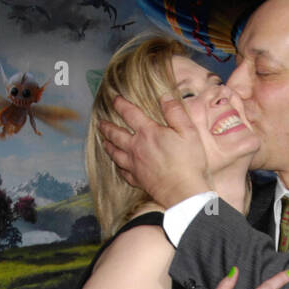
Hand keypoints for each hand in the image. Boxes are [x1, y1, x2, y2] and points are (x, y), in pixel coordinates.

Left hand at [97, 94, 211, 206]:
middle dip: (107, 127)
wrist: (183, 191)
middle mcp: (137, 147)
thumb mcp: (188, 131)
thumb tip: (164, 97)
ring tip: (104, 141)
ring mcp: (135, 165)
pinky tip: (118, 166)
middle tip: (100, 123)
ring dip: (108, 146)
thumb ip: (175, 112)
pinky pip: (123, 172)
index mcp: (148, 133)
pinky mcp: (138, 180)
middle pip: (116, 134)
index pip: (130, 114)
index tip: (115, 99)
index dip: (121, 104)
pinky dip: (118, 167)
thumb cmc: (188, 161)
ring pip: (115, 153)